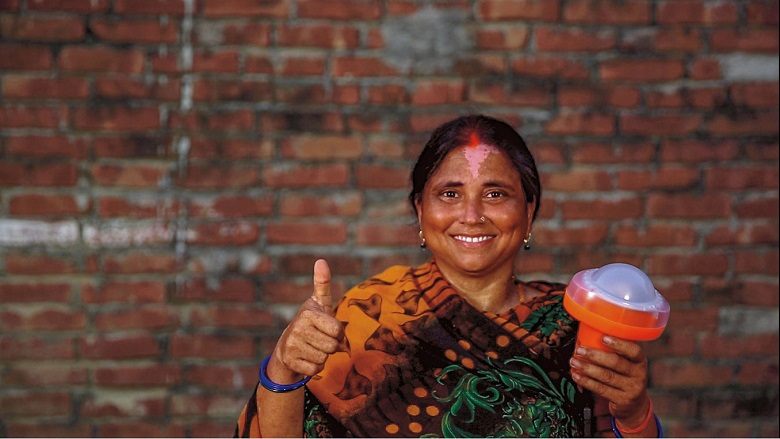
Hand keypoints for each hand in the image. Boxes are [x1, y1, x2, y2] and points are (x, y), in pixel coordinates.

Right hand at [267, 259, 342, 383]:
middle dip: (330, 346)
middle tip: (319, 340)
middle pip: (332, 346)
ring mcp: (292, 345)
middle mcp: (297, 328)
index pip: (338, 330)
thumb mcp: (318, 303)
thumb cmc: (310, 323)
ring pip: (324, 358)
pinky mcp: (290, 361)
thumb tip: (321, 261)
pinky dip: (315, 367)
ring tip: (312, 347)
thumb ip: (322, 284)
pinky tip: (306, 358)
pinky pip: (315, 369)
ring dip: (322, 356)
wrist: (287, 347)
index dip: (337, 332)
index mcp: (308, 313)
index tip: (327, 328)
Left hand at [569, 336, 650, 427]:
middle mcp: (638, 375)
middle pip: (616, 363)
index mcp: (640, 361)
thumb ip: (616, 352)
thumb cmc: (625, 377)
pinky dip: (587, 381)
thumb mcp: (627, 364)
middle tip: (580, 350)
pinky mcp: (622, 400)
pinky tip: (576, 375)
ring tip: (574, 362)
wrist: (635, 405)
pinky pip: (601, 389)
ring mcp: (631, 389)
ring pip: (606, 376)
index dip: (619, 344)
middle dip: (595, 355)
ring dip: (587, 368)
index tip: (603, 338)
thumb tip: (590, 336)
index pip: (634, 351)